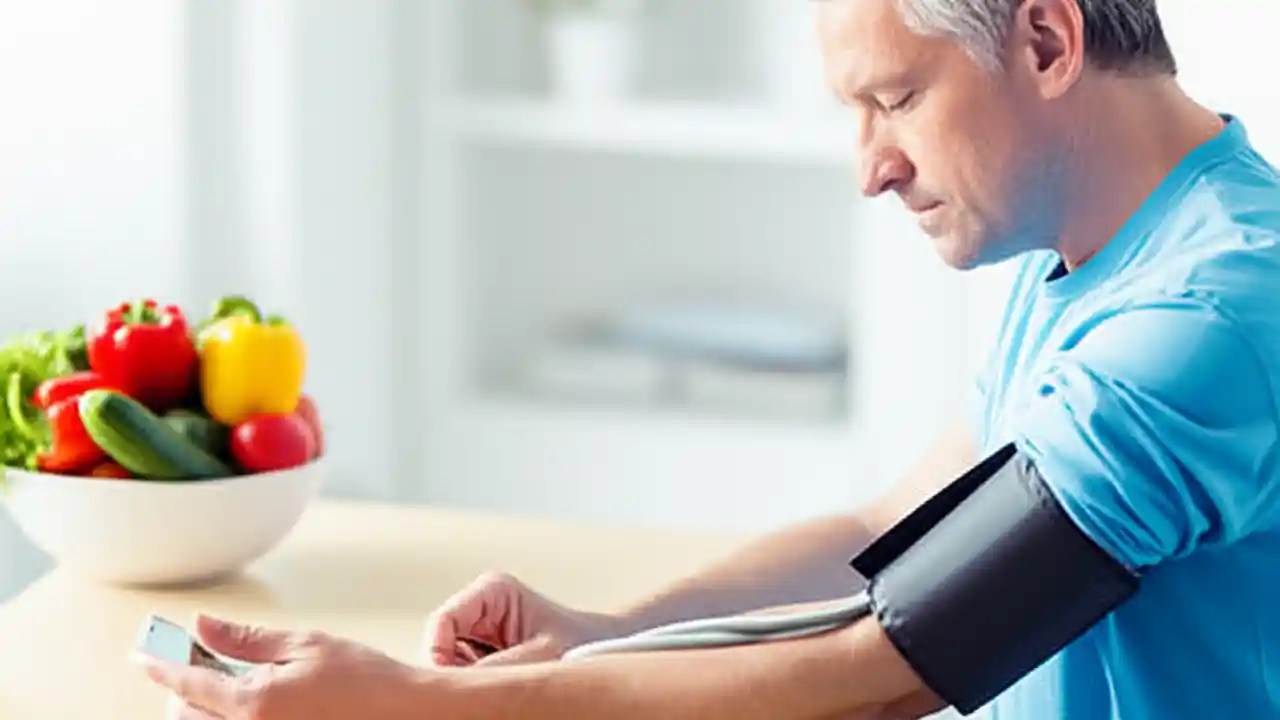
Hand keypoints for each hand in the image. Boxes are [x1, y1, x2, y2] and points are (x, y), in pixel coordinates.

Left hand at [137, 615, 429, 719]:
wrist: (405, 715)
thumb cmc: (367, 681)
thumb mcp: (306, 644)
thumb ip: (247, 638)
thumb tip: (205, 625)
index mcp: (253, 703)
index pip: (187, 682)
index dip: (160, 664)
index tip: (143, 655)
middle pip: (185, 716)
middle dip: (184, 689)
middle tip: (200, 663)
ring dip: (205, 709)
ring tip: (231, 685)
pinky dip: (229, 718)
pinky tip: (251, 704)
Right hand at [421, 571, 628, 667]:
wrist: (604, 648)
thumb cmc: (581, 642)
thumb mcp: (542, 655)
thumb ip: (500, 668)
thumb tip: (464, 686)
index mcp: (492, 590)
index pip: (441, 622)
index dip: (438, 655)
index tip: (456, 684)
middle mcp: (479, 605)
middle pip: (438, 642)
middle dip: (451, 670)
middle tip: (480, 689)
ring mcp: (478, 627)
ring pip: (445, 659)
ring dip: (464, 678)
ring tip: (500, 684)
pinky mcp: (482, 649)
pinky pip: (460, 671)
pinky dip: (474, 683)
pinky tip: (499, 685)